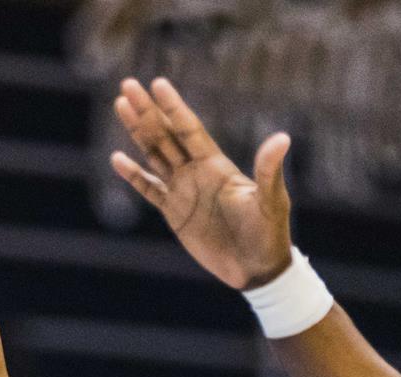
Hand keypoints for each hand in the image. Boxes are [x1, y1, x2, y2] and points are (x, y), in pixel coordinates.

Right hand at [110, 77, 292, 289]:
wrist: (257, 269)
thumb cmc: (269, 233)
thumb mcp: (271, 200)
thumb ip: (269, 169)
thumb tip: (282, 138)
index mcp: (216, 165)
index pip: (189, 129)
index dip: (174, 107)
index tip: (158, 84)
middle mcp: (197, 172)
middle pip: (166, 135)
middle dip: (147, 111)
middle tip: (128, 84)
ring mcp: (184, 190)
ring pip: (155, 154)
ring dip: (137, 132)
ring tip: (121, 104)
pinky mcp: (175, 213)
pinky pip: (150, 189)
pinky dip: (134, 175)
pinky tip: (118, 158)